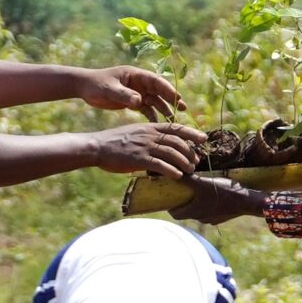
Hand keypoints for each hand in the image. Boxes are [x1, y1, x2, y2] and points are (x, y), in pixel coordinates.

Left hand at [80, 66, 183, 118]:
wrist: (84, 87)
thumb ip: (124, 95)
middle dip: (171, 100)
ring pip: (155, 101)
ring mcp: (137, 92)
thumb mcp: (109, 89)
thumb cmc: (95, 84)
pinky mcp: (132, 101)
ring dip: (164, 109)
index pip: (156, 81)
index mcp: (135, 75)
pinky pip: (146, 109)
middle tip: (184, 109)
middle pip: (159, 91)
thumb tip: (139, 101)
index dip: (168, 90)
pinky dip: (152, 116)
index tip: (178, 98)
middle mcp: (139, 82)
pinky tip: (158, 125)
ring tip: (173, 121)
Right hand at [90, 123, 205, 177]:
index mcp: (149, 127)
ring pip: (171, 153)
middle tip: (195, 161)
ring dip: (184, 162)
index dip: (191, 133)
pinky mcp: (139, 159)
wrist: (97, 146)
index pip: (175, 128)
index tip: (204, 138)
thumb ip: (149, 136)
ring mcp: (145, 146)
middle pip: (177, 141)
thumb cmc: (114, 141)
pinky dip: (171, 170)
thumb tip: (161, 144)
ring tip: (190, 170)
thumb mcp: (134, 132)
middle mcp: (149, 135)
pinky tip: (177, 175)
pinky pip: (159, 165)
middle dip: (190, 151)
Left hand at [169, 176, 266, 224]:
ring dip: (196, 205)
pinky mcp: (221, 218)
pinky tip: (213, 197)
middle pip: (186, 213)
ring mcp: (211, 219)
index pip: (175, 214)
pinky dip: (208, 206)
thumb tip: (174, 173)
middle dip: (183, 204)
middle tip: (182, 193)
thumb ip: (188, 179)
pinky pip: (210, 213)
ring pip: (198, 213)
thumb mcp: (203, 182)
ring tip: (198, 192)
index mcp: (193, 211)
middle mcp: (200, 218)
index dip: (170, 207)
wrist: (246, 201)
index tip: (169, 198)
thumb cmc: (223, 191)